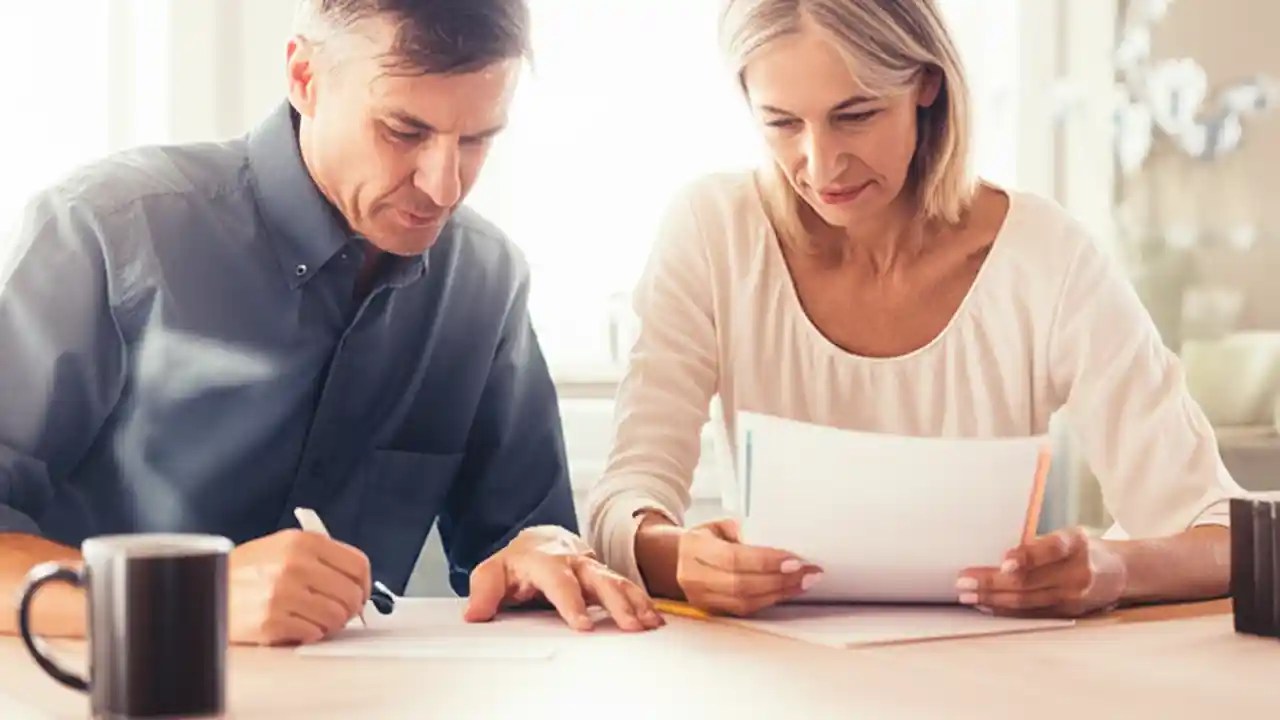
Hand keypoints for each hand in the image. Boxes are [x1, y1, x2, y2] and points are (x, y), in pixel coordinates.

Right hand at [228, 530, 370, 645]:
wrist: (203, 589)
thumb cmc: (245, 571)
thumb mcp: (283, 547)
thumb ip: (321, 557)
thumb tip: (357, 580)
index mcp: (303, 542)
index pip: (358, 565)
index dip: (364, 585)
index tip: (360, 594)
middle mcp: (295, 564)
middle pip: (351, 594)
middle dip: (349, 608)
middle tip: (337, 612)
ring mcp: (283, 593)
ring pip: (336, 618)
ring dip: (328, 624)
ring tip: (311, 618)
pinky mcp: (271, 621)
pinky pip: (313, 634)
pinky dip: (308, 634)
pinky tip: (294, 626)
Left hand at [464, 526, 662, 631]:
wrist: (540, 540)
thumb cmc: (518, 562)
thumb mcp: (492, 572)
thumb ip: (483, 592)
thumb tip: (474, 614)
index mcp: (545, 560)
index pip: (560, 581)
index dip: (571, 603)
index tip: (583, 625)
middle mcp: (574, 561)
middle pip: (598, 579)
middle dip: (616, 602)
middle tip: (630, 625)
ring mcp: (592, 568)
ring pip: (618, 582)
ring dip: (636, 602)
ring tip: (649, 623)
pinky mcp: (604, 577)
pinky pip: (626, 587)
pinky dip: (643, 602)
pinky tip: (655, 618)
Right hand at [676, 518, 821, 616]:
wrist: (677, 560)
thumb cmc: (703, 540)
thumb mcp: (719, 526)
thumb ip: (743, 531)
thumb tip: (772, 538)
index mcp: (695, 549)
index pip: (734, 559)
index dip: (766, 562)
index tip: (794, 561)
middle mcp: (695, 577)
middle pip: (742, 585)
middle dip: (780, 580)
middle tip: (808, 573)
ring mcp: (702, 598)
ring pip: (746, 602)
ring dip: (780, 593)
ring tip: (804, 582)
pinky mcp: (712, 611)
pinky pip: (745, 610)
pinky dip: (769, 600)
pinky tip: (787, 591)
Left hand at [956, 527, 1126, 617]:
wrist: (1119, 573)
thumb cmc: (1080, 548)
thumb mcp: (1067, 535)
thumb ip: (1038, 542)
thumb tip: (992, 549)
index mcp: (1076, 543)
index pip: (1052, 549)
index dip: (1027, 557)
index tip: (1004, 563)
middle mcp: (1077, 571)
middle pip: (1030, 580)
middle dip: (992, 582)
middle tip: (962, 581)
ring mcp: (1073, 596)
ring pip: (1026, 600)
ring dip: (992, 598)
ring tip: (966, 595)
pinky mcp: (1067, 613)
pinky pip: (1031, 613)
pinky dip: (1005, 609)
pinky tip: (985, 605)